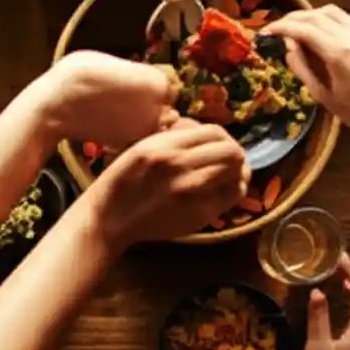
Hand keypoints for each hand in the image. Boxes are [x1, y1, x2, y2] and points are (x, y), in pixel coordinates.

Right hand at [41, 51, 179, 147]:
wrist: (59, 104)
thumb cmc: (79, 74)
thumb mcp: (112, 61)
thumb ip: (134, 72)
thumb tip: (138, 77)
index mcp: (158, 80)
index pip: (168, 87)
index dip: (153, 89)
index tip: (138, 90)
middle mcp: (159, 106)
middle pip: (166, 108)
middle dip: (153, 108)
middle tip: (128, 105)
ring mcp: (147, 129)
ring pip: (155, 127)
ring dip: (144, 124)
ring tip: (121, 118)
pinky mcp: (131, 144)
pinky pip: (139, 139)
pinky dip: (132, 136)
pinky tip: (114, 129)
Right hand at [85, 120, 248, 247]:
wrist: (111, 216)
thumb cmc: (123, 179)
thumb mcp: (143, 146)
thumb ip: (174, 138)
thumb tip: (203, 132)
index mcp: (166, 146)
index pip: (214, 132)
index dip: (223, 135)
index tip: (219, 142)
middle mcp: (182, 166)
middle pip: (232, 152)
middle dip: (234, 152)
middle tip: (228, 159)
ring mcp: (193, 193)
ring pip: (237, 173)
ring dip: (238, 170)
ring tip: (231, 173)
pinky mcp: (199, 214)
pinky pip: (231, 197)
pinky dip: (234, 189)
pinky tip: (226, 188)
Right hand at [265, 6, 349, 146]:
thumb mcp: (324, 96)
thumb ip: (303, 68)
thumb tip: (288, 46)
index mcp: (338, 53)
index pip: (302, 29)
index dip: (280, 28)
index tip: (265, 32)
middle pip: (313, 15)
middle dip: (291, 19)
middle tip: (276, 30)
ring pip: (329, 11)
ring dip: (308, 15)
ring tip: (295, 29)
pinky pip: (343, 17)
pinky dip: (325, 18)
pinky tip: (318, 31)